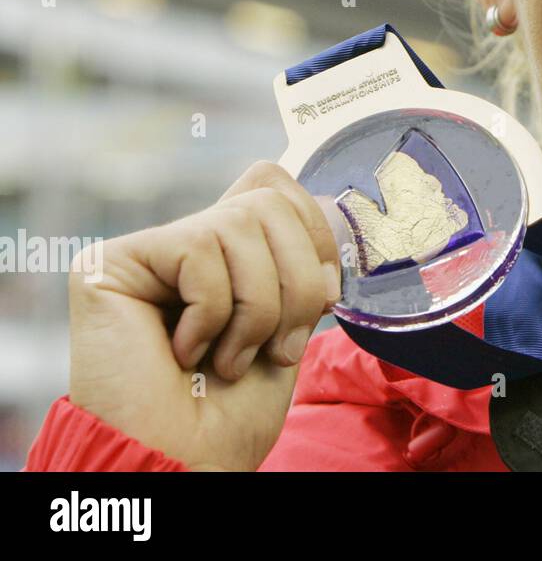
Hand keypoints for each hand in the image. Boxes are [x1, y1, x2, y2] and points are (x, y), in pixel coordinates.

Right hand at [68, 161, 341, 470]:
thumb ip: (293, 261)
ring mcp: (145, 252)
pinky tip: (183, 354)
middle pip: (268, 201)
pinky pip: (199, 247)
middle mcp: (183, 245)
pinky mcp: (109, 264)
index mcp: (225, 255)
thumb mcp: (287, 324)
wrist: (184, 463)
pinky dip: (212, 311)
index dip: (313, 229)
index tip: (325, 294)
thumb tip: (316, 207)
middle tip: (278, 348)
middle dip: (297, 281)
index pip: (273, 185)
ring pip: (240, 222)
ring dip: (258, 306)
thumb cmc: (231, 412)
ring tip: (230, 360)